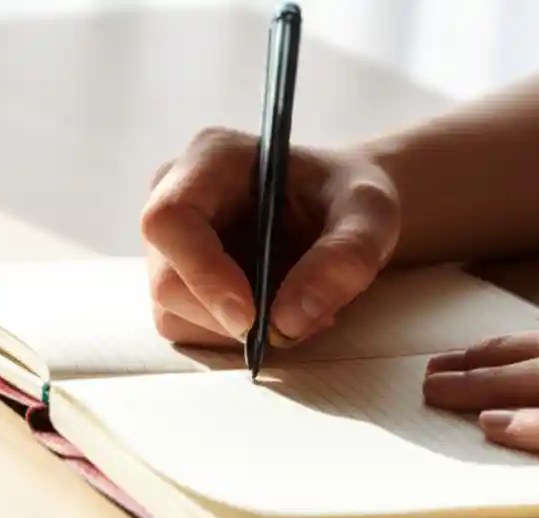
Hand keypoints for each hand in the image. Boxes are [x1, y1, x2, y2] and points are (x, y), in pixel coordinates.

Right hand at [141, 127, 399, 346]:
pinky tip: (275, 315)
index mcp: (212, 159)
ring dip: (235, 331)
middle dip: (228, 318)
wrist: (342, 211)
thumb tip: (286, 320)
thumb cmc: (350, 199)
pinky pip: (188, 327)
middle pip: (167, 279)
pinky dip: (232, 336)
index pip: (170, 219)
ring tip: (296, 314)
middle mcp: (175, 194)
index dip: (201, 272)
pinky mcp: (178, 278)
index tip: (250, 316)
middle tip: (296, 324)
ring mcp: (170, 241)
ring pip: (172, 311)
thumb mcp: (371, 217)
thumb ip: (344, 258)